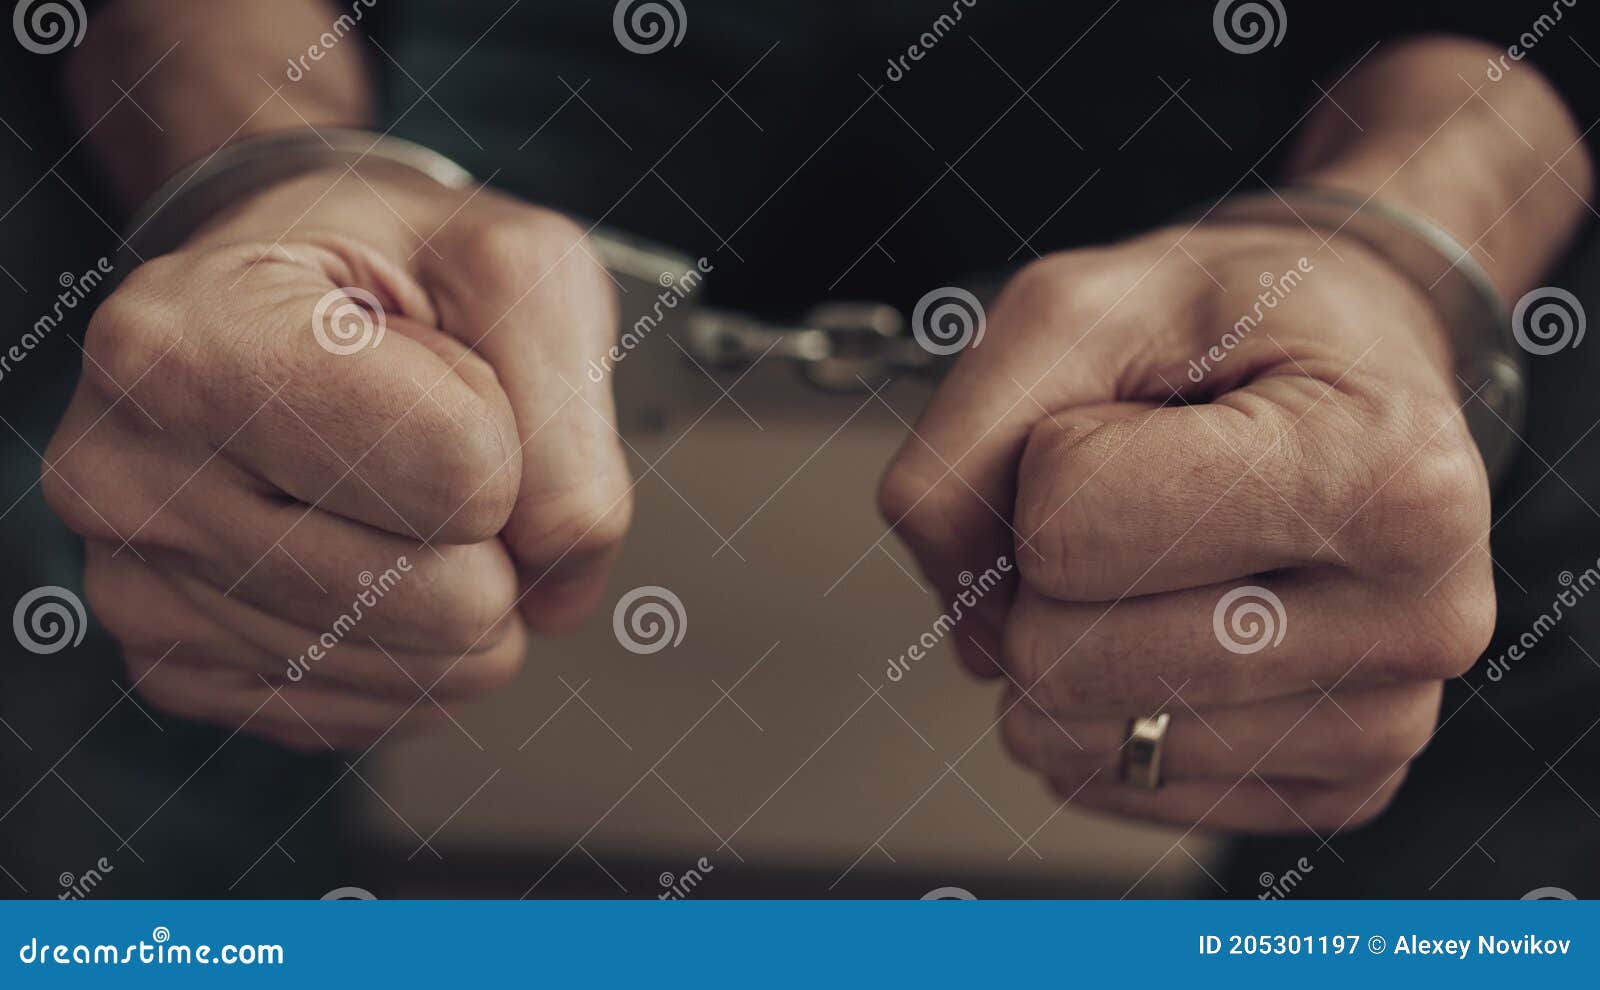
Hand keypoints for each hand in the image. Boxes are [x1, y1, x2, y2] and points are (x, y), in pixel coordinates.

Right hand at [43, 161, 630, 748]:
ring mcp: (138, 590)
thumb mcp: (517, 269)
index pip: (460, 470)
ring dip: (470, 590)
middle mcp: (126, 476)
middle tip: (430, 445)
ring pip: (427, 669)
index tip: (437, 369)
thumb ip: (568, 414)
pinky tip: (371, 553)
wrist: (287, 293)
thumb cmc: (390, 267)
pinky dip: (423, 646)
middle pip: (447, 598)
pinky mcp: (178, 673)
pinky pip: (382, 712)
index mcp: (185, 339)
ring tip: (397, 491)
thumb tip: (556, 578)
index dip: (505, 430)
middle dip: (497, 530)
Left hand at [879, 222, 1494, 831]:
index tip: (1132, 420)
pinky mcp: (1343, 788)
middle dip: (1043, 571)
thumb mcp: (1073, 312)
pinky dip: (1104, 708)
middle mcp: (1417, 616)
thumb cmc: (1236, 326)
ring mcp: (1387, 722)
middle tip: (1137, 496)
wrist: (1356, 364)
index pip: (1065, 533)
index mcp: (1380, 470)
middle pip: (1062, 662)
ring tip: (1164, 556)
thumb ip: (962, 453)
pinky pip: (1124, 785)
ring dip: (1069, 642)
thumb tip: (967, 636)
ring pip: (1084, 743)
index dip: (1045, 462)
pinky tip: (1177, 624)